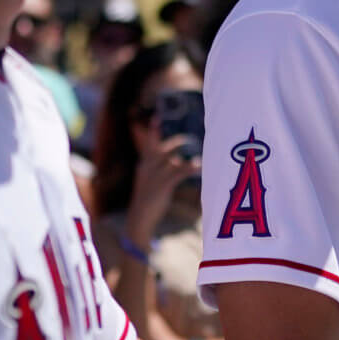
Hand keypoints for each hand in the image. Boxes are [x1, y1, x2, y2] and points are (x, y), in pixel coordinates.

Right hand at [124, 138, 199, 252]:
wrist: (139, 221)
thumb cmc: (147, 204)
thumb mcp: (150, 185)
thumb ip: (160, 173)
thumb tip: (174, 163)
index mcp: (143, 167)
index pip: (148, 145)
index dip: (153, 132)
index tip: (156, 118)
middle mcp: (147, 169)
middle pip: (161, 150)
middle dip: (175, 144)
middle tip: (187, 140)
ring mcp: (154, 176)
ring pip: (171, 160)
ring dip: (186, 159)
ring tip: (199, 160)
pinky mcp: (162, 185)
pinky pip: (178, 171)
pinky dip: (189, 168)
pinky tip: (198, 166)